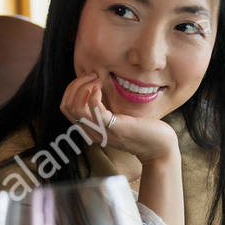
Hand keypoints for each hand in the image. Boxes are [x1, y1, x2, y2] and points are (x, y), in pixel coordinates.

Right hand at [60, 72, 178, 163]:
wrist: (159, 147)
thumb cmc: (142, 130)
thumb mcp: (118, 117)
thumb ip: (106, 107)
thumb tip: (97, 86)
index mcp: (91, 128)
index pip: (65, 107)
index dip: (72, 89)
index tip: (89, 79)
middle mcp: (92, 131)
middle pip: (66, 106)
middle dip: (75, 85)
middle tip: (93, 76)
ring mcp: (101, 130)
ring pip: (75, 107)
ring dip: (83, 87)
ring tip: (98, 80)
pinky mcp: (114, 127)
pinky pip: (94, 108)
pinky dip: (94, 93)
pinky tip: (103, 88)